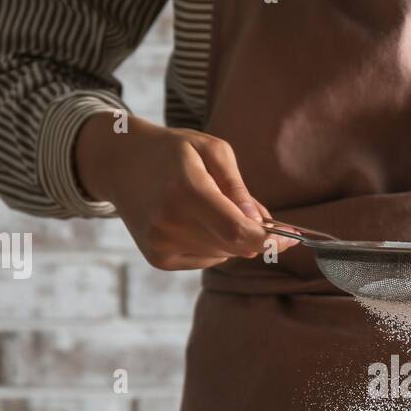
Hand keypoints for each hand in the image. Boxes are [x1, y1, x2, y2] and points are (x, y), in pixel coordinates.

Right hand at [74, 112, 294, 269]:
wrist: (120, 164)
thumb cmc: (173, 152)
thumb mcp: (211, 151)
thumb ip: (240, 189)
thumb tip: (261, 223)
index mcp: (186, 190)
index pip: (237, 232)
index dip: (269, 240)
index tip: (291, 238)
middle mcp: (169, 223)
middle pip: (235, 246)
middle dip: (255, 236)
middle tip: (256, 215)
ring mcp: (161, 244)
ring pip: (223, 255)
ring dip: (231, 238)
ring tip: (211, 207)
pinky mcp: (158, 259)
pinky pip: (206, 260)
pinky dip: (212, 245)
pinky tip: (194, 221)